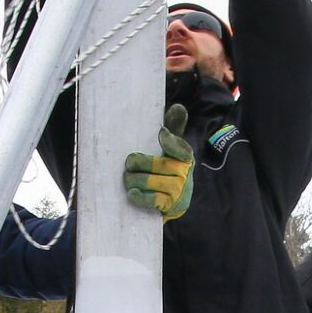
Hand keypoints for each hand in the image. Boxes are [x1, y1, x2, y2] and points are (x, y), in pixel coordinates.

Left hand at [124, 104, 194, 221]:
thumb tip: (179, 107)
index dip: (170, 141)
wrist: (172, 204)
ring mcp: (179, 190)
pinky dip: (139, 197)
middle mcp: (185, 172)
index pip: (180, 147)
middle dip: (136, 163)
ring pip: (149, 181)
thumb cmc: (166, 171)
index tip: (162, 134)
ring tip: (126, 178)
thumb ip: (173, 129)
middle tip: (128, 163)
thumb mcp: (171, 150)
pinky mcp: (171, 205)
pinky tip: (131, 193)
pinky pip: (152, 199)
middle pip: (156, 164)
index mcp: (185, 155)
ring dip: (132, 180)